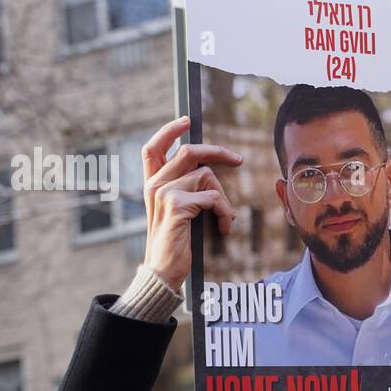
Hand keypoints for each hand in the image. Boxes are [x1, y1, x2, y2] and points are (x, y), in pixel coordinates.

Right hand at [140, 117, 242, 290]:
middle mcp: (154, 185)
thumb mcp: (175, 211)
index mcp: (151, 184)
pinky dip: (225, 212)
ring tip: (225, 218)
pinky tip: (224, 228)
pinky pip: (212, 197)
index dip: (169, 130)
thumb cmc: (175, 242)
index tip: (187, 120)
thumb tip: (207, 168)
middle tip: (238, 160)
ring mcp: (164, 193)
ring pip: (206, 176)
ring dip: (224, 198)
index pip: (152, 147)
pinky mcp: (176, 206)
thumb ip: (183, 188)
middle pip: (189, 152)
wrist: (164, 270)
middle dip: (217, 152)